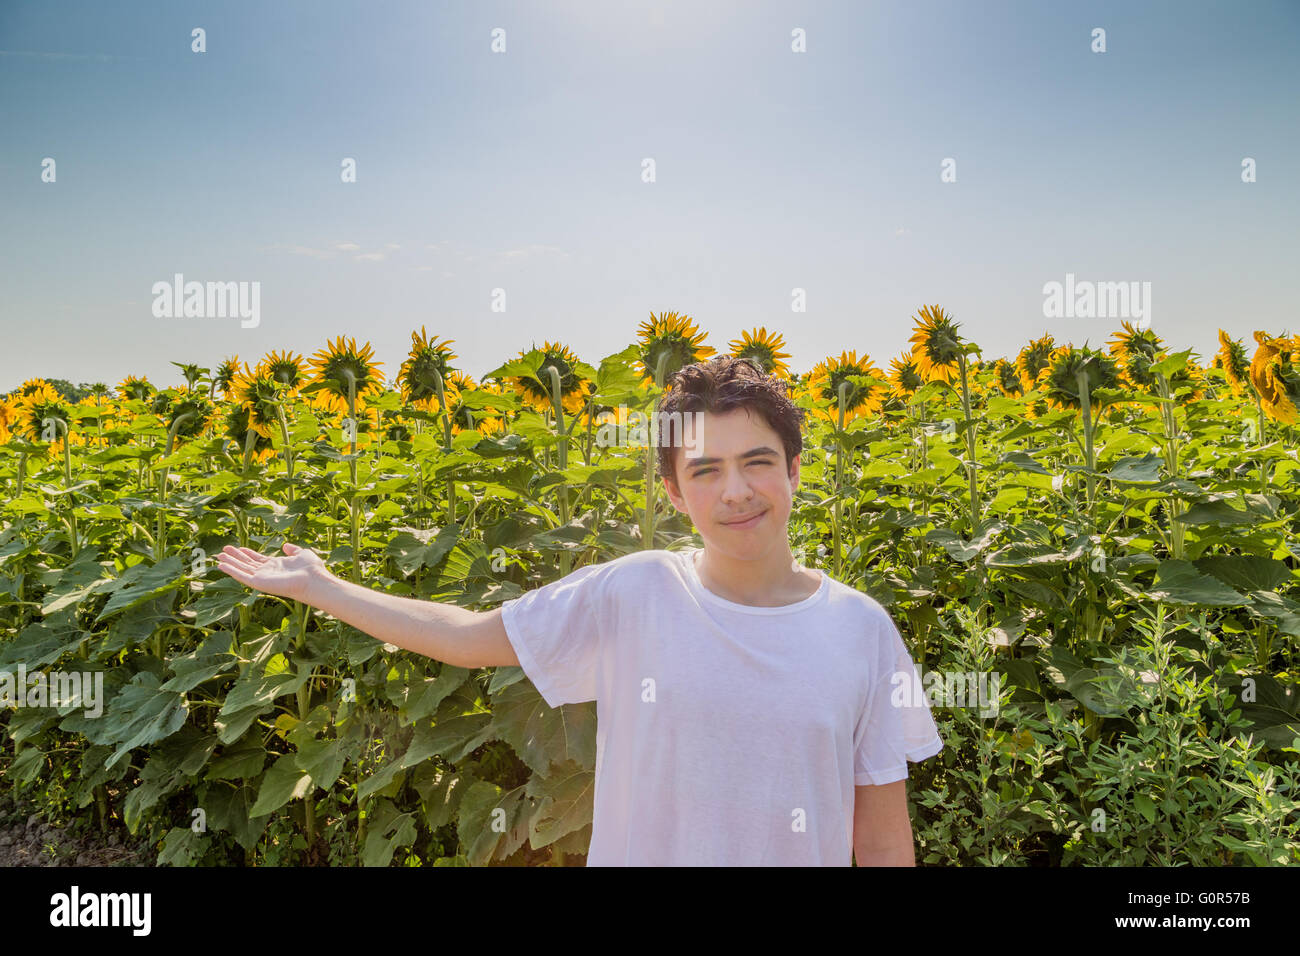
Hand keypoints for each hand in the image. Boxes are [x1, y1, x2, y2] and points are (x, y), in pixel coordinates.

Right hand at [216, 543, 330, 603]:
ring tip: (219, 556)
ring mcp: (262, 578)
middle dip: (235, 557)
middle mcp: (267, 572)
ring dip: (230, 563)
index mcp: (276, 565)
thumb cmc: (311, 568)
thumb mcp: (301, 554)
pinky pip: (242, 576)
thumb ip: (292, 550)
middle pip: (247, 564)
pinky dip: (231, 571)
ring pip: (242, 569)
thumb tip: (286, 545)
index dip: (247, 553)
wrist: (313, 579)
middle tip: (223, 551)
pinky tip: (222, 565)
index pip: (257, 559)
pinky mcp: (259, 583)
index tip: (238, 548)